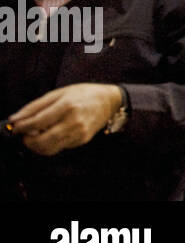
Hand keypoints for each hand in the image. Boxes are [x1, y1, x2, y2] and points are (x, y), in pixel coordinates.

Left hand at [8, 84, 122, 155]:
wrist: (109, 101)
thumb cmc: (83, 94)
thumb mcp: (58, 93)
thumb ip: (36, 106)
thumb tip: (16, 118)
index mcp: (67, 106)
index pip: (37, 122)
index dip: (22, 127)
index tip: (16, 127)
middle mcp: (74, 121)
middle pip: (42, 141)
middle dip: (28, 140)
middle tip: (26, 134)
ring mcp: (79, 133)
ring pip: (49, 149)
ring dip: (37, 146)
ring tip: (37, 136)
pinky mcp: (81, 140)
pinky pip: (60, 147)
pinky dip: (51, 144)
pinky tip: (52, 134)